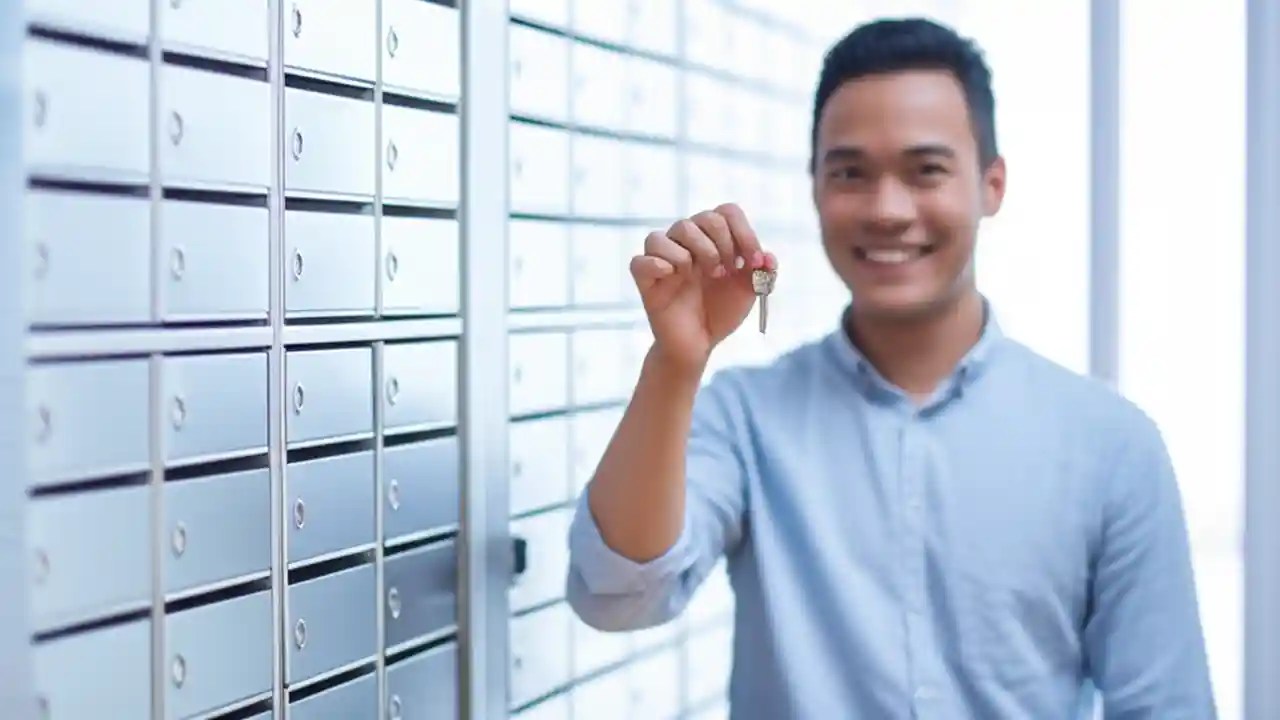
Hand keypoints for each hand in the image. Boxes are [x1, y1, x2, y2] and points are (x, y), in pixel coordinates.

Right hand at [630, 203, 777, 370]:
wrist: (699, 343)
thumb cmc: (720, 312)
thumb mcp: (749, 291)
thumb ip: (762, 272)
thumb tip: (768, 257)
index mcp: (713, 239)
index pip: (726, 213)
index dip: (744, 232)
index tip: (753, 262)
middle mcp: (688, 242)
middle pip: (704, 217)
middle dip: (723, 243)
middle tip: (725, 272)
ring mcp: (665, 258)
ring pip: (677, 229)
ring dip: (698, 250)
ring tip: (703, 275)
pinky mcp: (645, 279)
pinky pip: (641, 260)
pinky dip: (658, 264)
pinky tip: (673, 277)